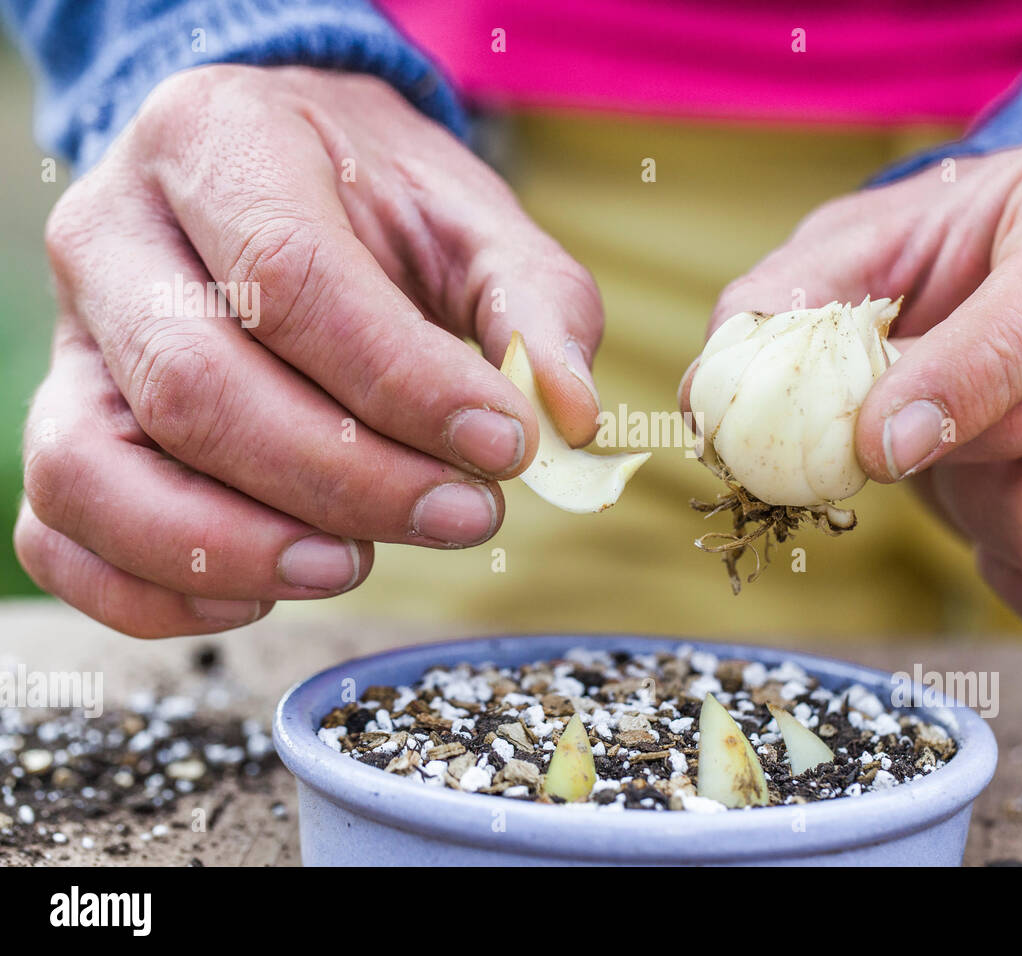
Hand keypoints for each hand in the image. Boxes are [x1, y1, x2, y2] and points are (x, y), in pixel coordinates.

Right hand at [16, 65, 603, 637]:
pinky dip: (152, 590)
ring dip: (236, 549)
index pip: (289, 281)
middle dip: (345, 479)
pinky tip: (264, 596)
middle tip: (464, 516)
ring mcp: (71, 338)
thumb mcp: (475, 222)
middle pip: (198, 389)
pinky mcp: (65, 420)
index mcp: (218, 141)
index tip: (506, 446)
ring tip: (356, 562)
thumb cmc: (382, 201)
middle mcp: (114, 234)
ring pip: (95, 473)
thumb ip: (533, 309)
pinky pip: (62, 529)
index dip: (403, 386)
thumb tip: (569, 420)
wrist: (283, 175)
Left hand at [689, 135, 1021, 650]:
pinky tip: (1013, 525)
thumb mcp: (865, 251)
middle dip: (939, 450)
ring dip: (982, 518)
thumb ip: (782, 305)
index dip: (955, 386)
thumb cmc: (959, 269)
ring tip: (984, 464)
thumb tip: (709, 395)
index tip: (872, 440)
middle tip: (924, 420)